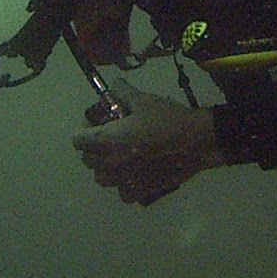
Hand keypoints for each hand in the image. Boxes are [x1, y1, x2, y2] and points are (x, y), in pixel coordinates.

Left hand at [71, 80, 223, 204]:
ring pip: (102, 178)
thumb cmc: (168, 119)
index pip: (78, 140)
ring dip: (105, 167)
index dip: (84, 129)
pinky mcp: (142, 191)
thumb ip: (123, 93)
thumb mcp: (144, 99)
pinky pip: (123, 192)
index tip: (97, 122)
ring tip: (119, 156)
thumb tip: (114, 85)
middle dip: (93, 147)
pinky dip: (125, 184)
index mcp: (108, 140)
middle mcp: (111, 163)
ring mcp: (126, 180)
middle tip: (109, 136)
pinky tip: (135, 173)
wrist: (197, 142)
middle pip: (87, 160)